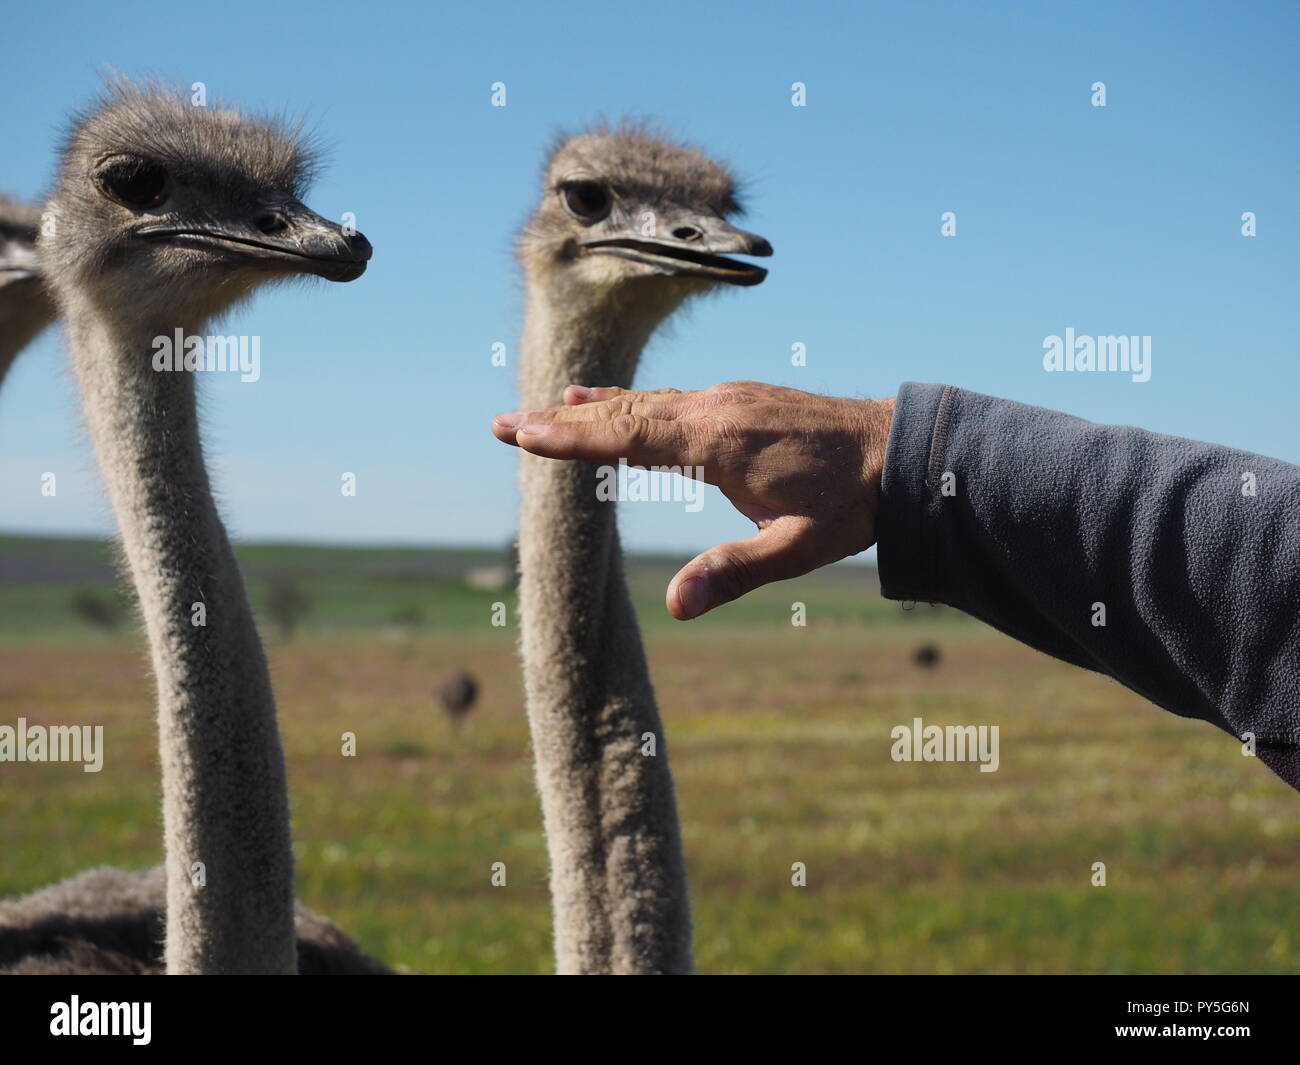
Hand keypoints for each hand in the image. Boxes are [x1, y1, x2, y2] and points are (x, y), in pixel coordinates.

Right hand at [492, 381, 895, 619]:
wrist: (901, 451)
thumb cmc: (850, 504)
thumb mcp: (795, 549)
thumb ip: (735, 573)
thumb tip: (677, 608)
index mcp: (718, 441)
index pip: (628, 436)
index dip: (572, 437)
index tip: (521, 433)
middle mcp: (715, 407)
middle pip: (623, 412)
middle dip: (561, 421)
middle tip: (502, 423)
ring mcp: (727, 398)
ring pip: (646, 402)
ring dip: (593, 409)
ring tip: (547, 410)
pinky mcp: (740, 400)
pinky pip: (670, 399)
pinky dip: (632, 404)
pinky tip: (619, 407)